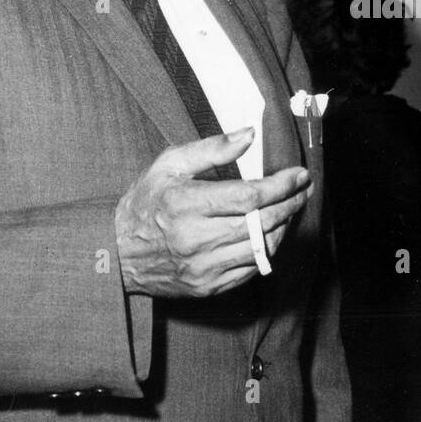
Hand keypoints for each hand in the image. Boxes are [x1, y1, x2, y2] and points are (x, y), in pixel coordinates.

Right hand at [115, 127, 311, 297]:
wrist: (117, 253)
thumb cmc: (145, 202)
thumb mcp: (170, 164)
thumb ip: (212, 148)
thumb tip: (249, 135)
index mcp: (186, 204)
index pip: (249, 196)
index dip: (281, 185)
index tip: (299, 175)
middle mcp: (195, 239)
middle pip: (261, 223)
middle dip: (291, 204)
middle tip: (304, 191)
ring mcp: (203, 267)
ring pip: (261, 249)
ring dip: (283, 227)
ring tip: (289, 210)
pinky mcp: (207, 287)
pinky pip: (250, 270)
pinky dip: (266, 250)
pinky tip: (269, 233)